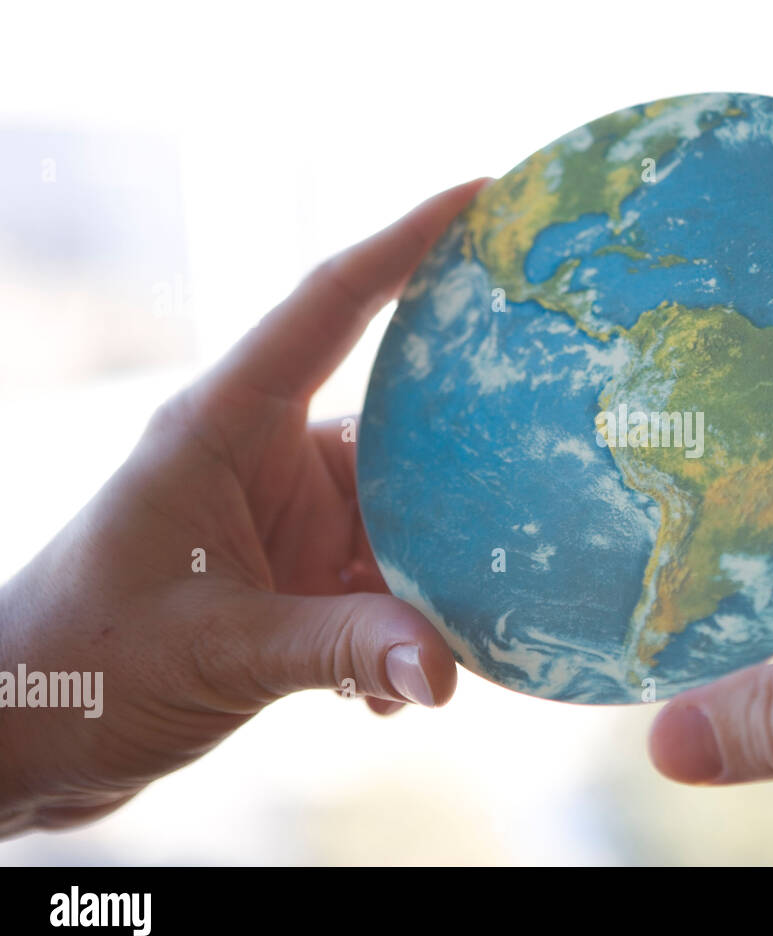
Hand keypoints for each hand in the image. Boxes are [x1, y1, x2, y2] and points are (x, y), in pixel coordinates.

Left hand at [0, 179, 487, 836]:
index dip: (404, 241)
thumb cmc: (85, 665)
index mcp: (224, 426)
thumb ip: (344, 650)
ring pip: (397, 512)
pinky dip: (401, 628)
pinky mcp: (291, 576)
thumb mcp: (223, 650)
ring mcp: (280, 517)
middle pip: (393, 419)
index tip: (481, 195)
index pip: (328, 305)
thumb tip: (450, 673)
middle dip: (467, 439)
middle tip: (553, 428)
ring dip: (434, 572)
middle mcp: (260, 456)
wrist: (24, 737)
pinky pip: (379, 580)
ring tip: (483, 615)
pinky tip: (400, 694)